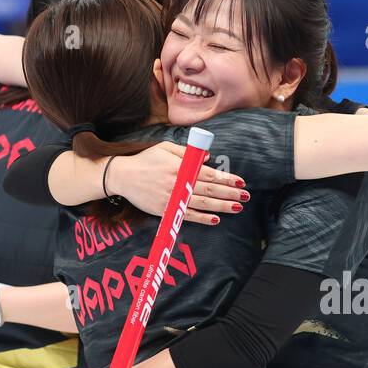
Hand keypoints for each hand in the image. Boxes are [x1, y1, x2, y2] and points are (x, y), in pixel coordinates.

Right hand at [112, 141, 249, 224]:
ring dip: (221, 206)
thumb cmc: (146, 160)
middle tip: (245, 197)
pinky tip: (216, 219)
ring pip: (202, 204)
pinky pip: (187, 216)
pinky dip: (202, 218)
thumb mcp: (166, 148)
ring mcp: (172, 198)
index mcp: (180, 167)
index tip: (240, 182)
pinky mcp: (165, 210)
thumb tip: (207, 158)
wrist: (122, 176)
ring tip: (237, 207)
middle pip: (209, 190)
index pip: (209, 174)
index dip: (226, 179)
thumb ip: (187, 153)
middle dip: (229, 194)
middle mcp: (178, 183)